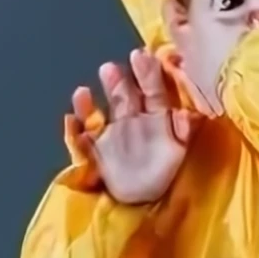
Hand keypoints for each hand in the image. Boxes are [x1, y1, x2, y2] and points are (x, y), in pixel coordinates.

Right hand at [67, 49, 198, 204]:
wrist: (142, 201)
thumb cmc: (163, 171)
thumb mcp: (178, 151)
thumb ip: (182, 131)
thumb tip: (187, 113)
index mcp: (155, 115)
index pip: (152, 89)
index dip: (146, 73)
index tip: (140, 56)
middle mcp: (131, 118)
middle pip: (123, 96)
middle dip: (117, 82)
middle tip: (109, 68)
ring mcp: (111, 133)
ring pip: (98, 112)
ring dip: (90, 103)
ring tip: (83, 93)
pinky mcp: (95, 150)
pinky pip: (82, 138)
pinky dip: (74, 130)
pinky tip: (70, 121)